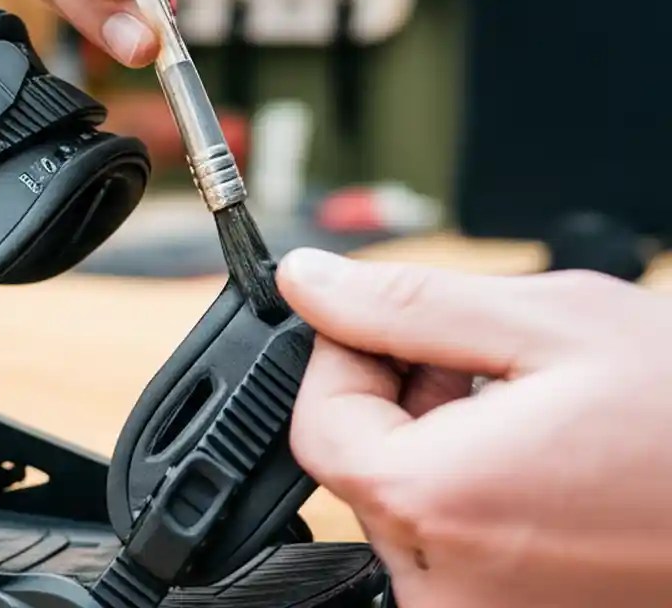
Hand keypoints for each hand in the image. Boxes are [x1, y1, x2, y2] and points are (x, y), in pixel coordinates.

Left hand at [277, 249, 671, 607]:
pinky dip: (479, 489)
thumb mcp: (551, 325)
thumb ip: (405, 304)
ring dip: (446, 441)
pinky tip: (545, 457)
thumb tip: (309, 282)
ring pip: (412, 503)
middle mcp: (445, 585)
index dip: (345, 358)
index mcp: (439, 506)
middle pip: (366, 465)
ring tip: (532, 407)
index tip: (389, 324)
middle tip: (483, 359)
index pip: (318, 424)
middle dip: (405, 395)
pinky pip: (458, 545)